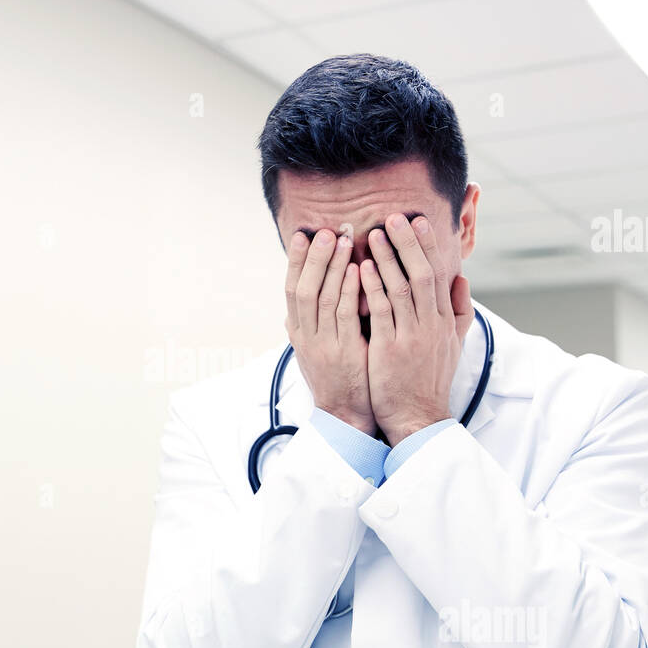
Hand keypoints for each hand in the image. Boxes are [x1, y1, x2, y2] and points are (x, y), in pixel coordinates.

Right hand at [285, 228, 374, 435]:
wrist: (345, 416)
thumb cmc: (334, 380)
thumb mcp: (311, 354)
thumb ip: (303, 329)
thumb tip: (288, 312)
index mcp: (298, 333)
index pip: (291, 290)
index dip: (297, 262)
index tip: (303, 235)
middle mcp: (306, 337)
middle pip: (304, 289)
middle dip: (314, 258)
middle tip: (325, 230)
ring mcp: (325, 345)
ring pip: (324, 298)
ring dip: (333, 267)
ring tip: (344, 240)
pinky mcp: (346, 353)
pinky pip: (347, 316)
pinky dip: (351, 291)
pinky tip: (359, 270)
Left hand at [358, 214, 474, 445]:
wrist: (418, 417)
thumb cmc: (430, 379)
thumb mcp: (453, 344)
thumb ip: (459, 310)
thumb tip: (461, 278)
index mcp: (444, 320)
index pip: (438, 274)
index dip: (428, 246)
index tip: (418, 222)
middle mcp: (431, 324)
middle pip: (422, 274)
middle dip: (408, 244)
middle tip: (395, 218)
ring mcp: (411, 336)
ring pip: (400, 288)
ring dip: (386, 258)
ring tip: (373, 234)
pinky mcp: (389, 349)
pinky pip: (381, 312)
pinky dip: (372, 287)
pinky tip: (360, 268)